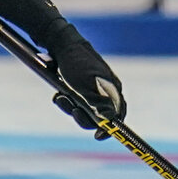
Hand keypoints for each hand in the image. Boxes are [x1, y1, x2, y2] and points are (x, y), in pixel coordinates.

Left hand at [42, 22, 125, 139]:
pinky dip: (66, 100)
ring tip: (61, 98)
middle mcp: (105, 89)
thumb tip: (111, 121)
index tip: (98, 136)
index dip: (111, 128)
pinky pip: (74, 100)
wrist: (60, 43)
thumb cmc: (76, 64)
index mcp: (113, 89)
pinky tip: (59, 94)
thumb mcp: (87, 86)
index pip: (118, 115)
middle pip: (98, 115)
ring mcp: (92, 87)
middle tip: (73, 110)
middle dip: (83, 117)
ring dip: (71, 108)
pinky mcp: (79, 84)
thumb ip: (99, 104)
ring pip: (83, 108)